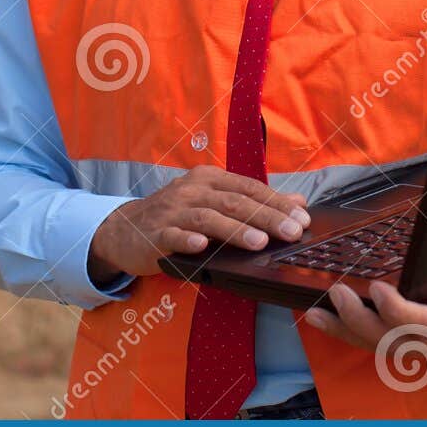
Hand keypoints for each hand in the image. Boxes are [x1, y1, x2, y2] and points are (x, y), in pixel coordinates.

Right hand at [87, 165, 312, 280]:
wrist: (125, 229)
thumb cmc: (177, 216)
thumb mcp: (215, 202)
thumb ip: (254, 201)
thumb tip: (297, 202)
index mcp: (210, 179)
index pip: (250, 188)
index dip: (276, 202)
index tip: (301, 218)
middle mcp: (192, 190)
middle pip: (234, 202)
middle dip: (266, 217)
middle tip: (291, 232)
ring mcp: (173, 211)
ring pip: (208, 218)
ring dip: (235, 230)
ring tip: (259, 243)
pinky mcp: (155, 234)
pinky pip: (173, 235)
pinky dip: (188, 239)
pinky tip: (201, 246)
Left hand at [301, 200, 426, 362]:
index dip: (397, 311)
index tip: (375, 286)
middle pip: (398, 341)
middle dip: (360, 322)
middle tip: (332, 294)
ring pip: (392, 350)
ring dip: (353, 334)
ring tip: (316, 315)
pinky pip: (398, 349)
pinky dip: (365, 339)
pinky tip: (339, 325)